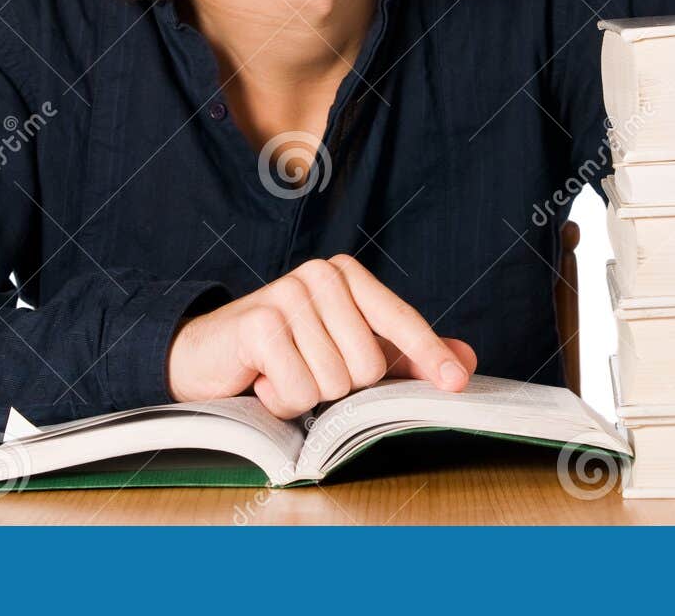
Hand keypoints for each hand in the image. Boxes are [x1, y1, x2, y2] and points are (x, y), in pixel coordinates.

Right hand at [166, 254, 476, 417]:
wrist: (208, 356)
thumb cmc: (286, 353)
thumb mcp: (349, 351)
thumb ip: (405, 355)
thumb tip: (466, 360)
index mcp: (348, 275)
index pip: (401, 320)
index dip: (429, 355)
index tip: (456, 382)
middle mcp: (322, 275)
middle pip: (368, 365)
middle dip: (340, 385)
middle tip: (307, 368)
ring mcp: (289, 294)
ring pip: (334, 382)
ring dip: (306, 394)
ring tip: (283, 371)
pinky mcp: (260, 323)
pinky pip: (299, 389)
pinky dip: (281, 399)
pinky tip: (262, 378)